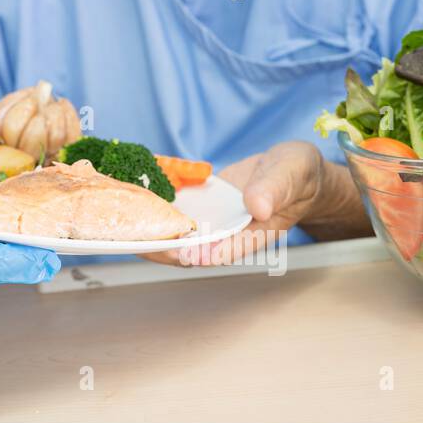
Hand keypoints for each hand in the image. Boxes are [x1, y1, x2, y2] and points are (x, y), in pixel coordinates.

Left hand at [144, 141, 367, 265]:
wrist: (291, 168)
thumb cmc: (297, 174)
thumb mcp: (291, 173)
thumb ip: (274, 189)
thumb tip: (256, 207)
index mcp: (254, 233)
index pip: (225, 250)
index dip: (202, 253)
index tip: (184, 253)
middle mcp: (228, 232)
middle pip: (193, 249)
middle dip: (166, 247)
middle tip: (137, 239)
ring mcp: (212, 221)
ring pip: (179, 233)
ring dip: (154, 230)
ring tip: (125, 224)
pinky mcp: (201, 207)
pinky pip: (177, 212)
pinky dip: (157, 207)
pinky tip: (133, 198)